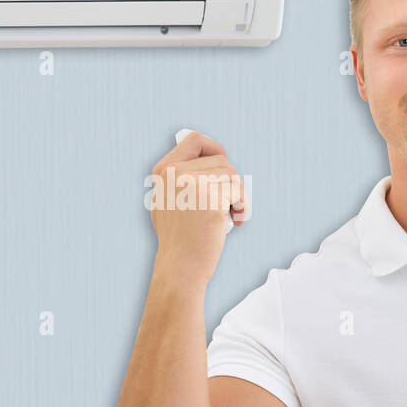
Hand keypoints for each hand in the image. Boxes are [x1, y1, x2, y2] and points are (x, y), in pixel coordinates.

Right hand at [149, 130, 248, 282]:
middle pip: (220, 158)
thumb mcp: (170, 202)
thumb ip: (182, 180)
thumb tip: (211, 160)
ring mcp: (189, 182)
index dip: (214, 149)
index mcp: (163, 171)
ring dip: (238, 194)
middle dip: (231, 181)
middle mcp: (173, 172)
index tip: (223, 169)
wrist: (180, 267)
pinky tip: (236, 219)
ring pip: (231, 173)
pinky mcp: (208, 195)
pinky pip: (237, 189)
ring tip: (231, 214)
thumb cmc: (181, 240)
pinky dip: (243, 205)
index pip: (194, 139)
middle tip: (229, 203)